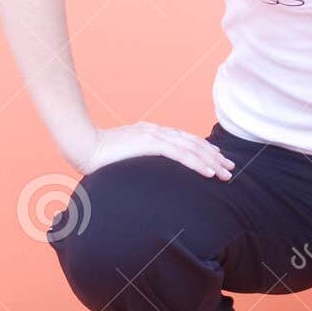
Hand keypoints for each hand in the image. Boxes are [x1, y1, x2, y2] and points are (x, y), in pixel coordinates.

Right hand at [69, 121, 236, 180]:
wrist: (81, 145)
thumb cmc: (96, 157)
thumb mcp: (122, 159)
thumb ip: (135, 164)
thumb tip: (142, 179)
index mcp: (150, 133)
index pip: (183, 140)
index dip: (203, 150)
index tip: (217, 160)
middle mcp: (156, 131)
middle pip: (192, 143)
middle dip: (214, 156)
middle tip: (230, 168)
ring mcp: (154, 136)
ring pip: (191, 148)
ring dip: (211, 162)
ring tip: (225, 173)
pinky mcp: (150, 144)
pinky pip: (180, 155)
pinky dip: (197, 163)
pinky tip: (209, 172)